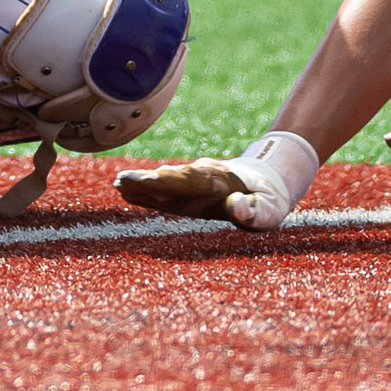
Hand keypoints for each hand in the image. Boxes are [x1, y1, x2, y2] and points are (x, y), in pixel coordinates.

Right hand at [115, 131, 316, 230]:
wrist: (268, 179)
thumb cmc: (270, 202)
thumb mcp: (271, 210)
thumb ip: (254, 211)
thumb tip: (235, 206)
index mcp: (221, 184)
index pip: (192, 182)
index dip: (170, 182)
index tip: (148, 180)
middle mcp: (204, 178)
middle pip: (172, 179)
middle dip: (148, 181)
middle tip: (122, 181)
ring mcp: (194, 181)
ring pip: (166, 181)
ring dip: (144, 183)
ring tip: (119, 184)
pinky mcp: (188, 188)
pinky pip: (165, 189)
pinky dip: (147, 190)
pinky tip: (127, 191)